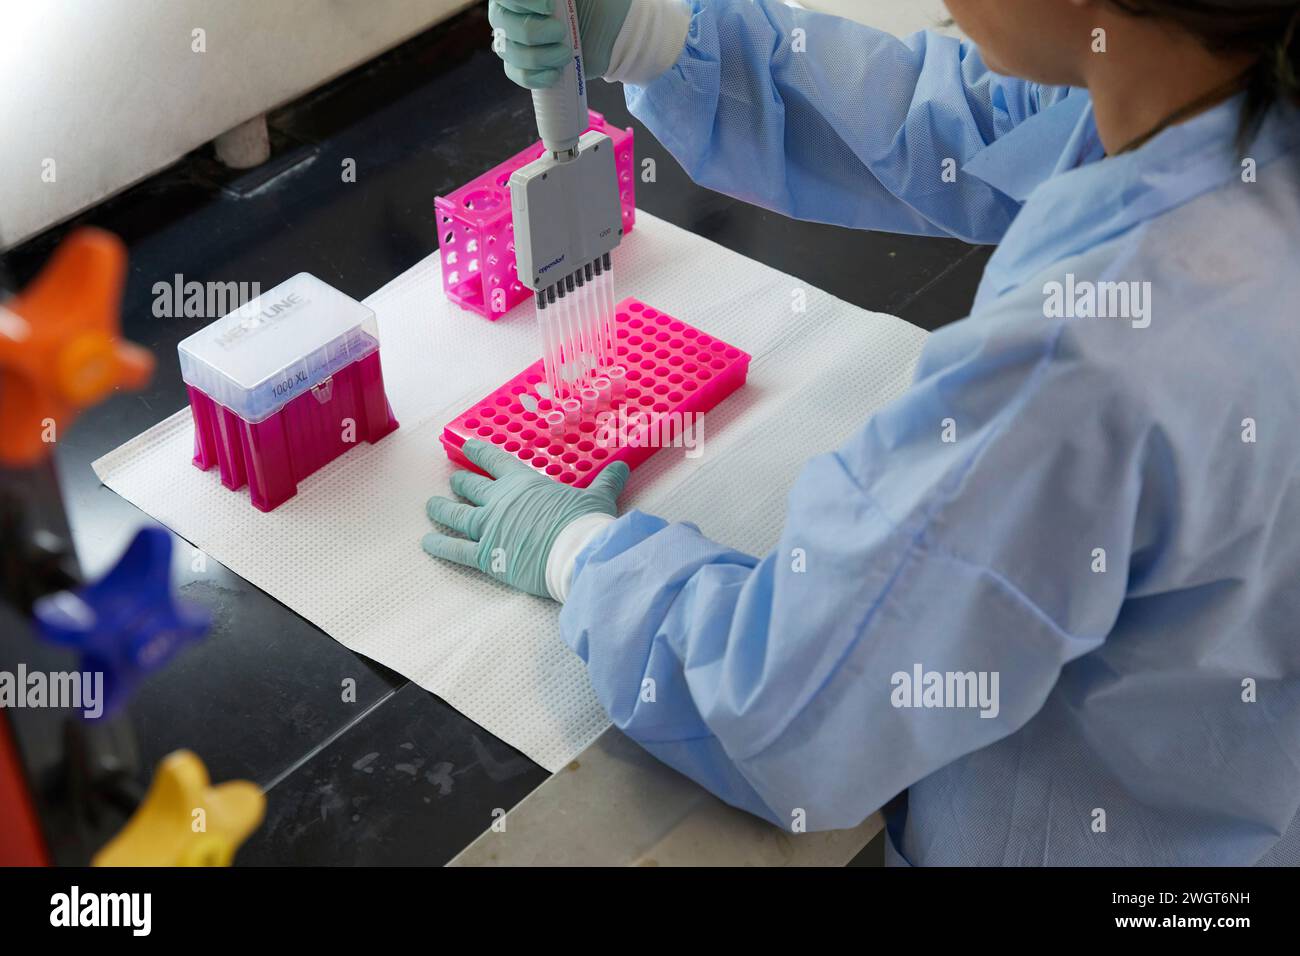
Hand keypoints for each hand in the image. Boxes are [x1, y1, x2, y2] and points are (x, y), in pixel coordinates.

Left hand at [423, 439, 629, 597]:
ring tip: (431, 507)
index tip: (467, 448)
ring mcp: (489, 527)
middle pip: (470, 488)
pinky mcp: (485, 556)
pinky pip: (455, 549)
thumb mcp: (597, 497)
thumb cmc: (586, 523)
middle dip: (460, 485)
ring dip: (441, 510)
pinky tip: (427, 543)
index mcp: (523, 483)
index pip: (495, 461)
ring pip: (455, 515)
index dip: (479, 453)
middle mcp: (500, 501)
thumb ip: (606, 481)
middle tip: (454, 484)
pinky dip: (440, 546)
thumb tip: (621, 467)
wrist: (578, 554)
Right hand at [489, 0, 633, 88]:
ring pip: (511, 52)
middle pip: (503, 23)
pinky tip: (556, 73)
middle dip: (536, 31)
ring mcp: (512, 41)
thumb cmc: (597, 2)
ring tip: (566, 53)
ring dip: (542, 56)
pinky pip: (518, 75)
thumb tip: (551, 0)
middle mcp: (509, 12)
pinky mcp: (523, 66)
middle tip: (562, 32)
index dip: (524, 3)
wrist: (611, 32)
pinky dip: (538, 77)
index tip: (551, 8)